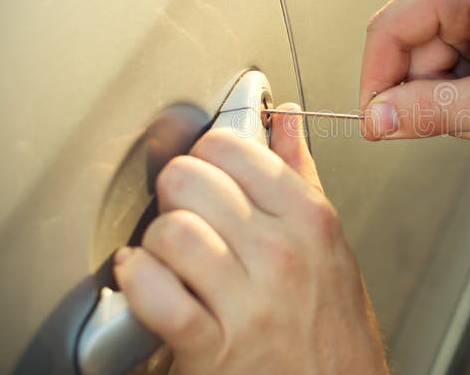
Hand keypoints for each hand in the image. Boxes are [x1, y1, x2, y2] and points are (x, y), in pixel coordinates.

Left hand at [113, 103, 387, 374]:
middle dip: (177, 193)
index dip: (207, 155)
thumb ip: (301, 174)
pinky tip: (144, 279)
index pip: (233, 148)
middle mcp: (281, 253)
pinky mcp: (214, 348)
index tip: (208, 171)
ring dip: (155, 242)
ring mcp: (249, 301)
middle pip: (191, 181)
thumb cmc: (332, 322)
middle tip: (184, 209)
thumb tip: (287, 121)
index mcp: (309, 218)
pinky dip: (137, 282)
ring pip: (171, 232)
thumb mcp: (329, 241)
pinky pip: (155, 294)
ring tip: (166, 251)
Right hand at [360, 0, 469, 147]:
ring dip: (468, 108)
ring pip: (433, 73)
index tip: (380, 127)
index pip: (387, 34)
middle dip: (446, 105)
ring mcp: (466, 1)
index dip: (377, 86)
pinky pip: (454, 69)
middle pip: (413, 60)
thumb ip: (433, 112)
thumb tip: (376, 120)